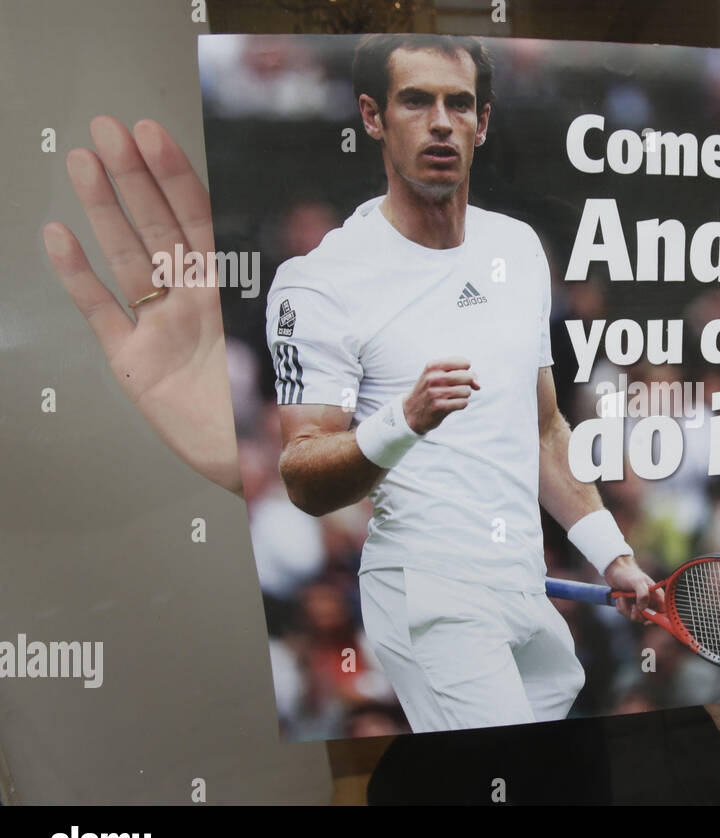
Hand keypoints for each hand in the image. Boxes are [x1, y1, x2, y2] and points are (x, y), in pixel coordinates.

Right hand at [42, 117, 240, 493]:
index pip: (194, 219)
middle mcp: (186, 300)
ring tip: (85, 161)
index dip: (172, 176)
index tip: (153, 134)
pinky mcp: (130, 359)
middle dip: (133, 175)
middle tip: (110, 127)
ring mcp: (155, 325)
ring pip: (124, 254)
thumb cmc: (267, 402)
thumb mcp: (273, 342)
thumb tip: (292, 257)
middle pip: (153, 225)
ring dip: (104, 208)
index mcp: (222, 290)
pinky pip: (98, 309)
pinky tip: (59, 237)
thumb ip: (268, 301)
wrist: (248, 459)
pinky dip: (77, 274)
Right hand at [403, 358, 480, 433]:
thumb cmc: (431, 390)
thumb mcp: (439, 376)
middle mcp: (433, 377)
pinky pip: (463, 403)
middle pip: (468, 376)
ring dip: (464, 395)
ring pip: (467, 390)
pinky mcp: (440, 407)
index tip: (458, 377)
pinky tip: (451, 405)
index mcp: (433, 365)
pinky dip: (461, 404)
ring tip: (452, 397)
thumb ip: (462, 373)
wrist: (411, 412)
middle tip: (457, 388)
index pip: (465, 362)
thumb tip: (478, 385)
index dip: (466, 370)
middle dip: (468, 383)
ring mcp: (436, 392)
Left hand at [603, 555, 664, 622]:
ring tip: (623, 597)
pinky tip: (620, 597)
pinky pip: (626, 614)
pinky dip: (621, 606)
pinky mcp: (631, 606)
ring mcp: (640, 605)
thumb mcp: (637, 582)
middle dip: (637, 614)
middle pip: (648, 618)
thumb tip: (643, 608)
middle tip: (632, 606)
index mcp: (657, 596)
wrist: (615, 570)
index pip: (663, 613)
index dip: (658, 620)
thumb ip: (643, 595)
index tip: (647, 621)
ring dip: (626, 608)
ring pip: (635, 617)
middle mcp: (650, 601)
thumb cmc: (628, 574)